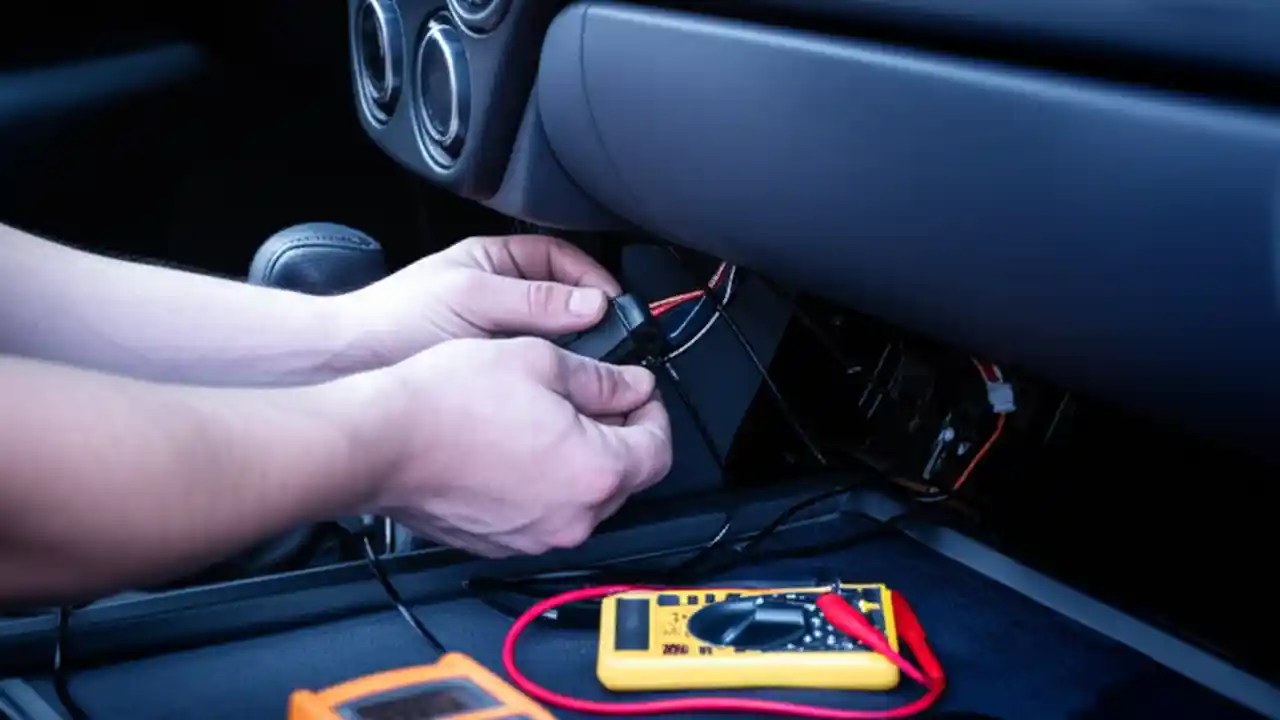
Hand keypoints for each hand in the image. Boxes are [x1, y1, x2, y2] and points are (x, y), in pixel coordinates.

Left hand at [332, 235, 619, 371]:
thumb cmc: (392, 321)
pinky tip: (554, 394)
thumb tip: (590, 306)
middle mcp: (498, 296)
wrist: (343, 366)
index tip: (616, 307)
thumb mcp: (470, 300)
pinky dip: (546, 381)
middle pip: (562, 303)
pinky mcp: (486, 373)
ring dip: (569, 356)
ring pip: (549, 342)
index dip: (592, 279)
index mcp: (495, 262)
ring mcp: (493, 336)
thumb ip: (531, 301)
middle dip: (588, 323)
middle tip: (612, 346)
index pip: (562, 259)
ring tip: (588, 373)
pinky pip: (530, 372)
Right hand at [361, 336, 671, 556]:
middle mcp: (573, 517)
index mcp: (596, 472)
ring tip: (546, 417)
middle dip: (619, 435)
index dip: (655, 414)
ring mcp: (536, 536)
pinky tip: (516, 446)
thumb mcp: (541, 361)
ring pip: (584, 497)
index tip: (639, 393)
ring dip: (581, 459)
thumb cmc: (447, 403)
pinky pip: (544, 512)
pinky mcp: (502, 542)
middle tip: (595, 397)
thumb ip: (601, 378)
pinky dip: (544, 482)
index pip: (658, 450)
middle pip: (625, 478)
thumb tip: (632, 385)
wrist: (380, 442)